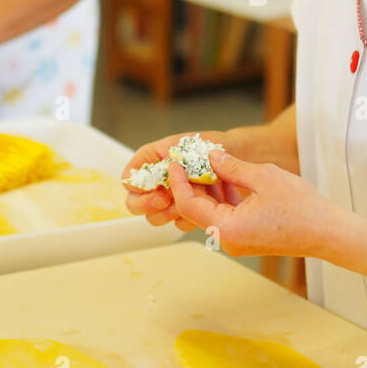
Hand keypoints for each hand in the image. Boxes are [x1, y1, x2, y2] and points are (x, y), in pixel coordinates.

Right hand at [121, 130, 243, 230]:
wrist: (237, 155)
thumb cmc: (210, 144)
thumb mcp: (184, 143)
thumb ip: (165, 154)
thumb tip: (152, 172)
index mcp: (151, 162)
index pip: (129, 179)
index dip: (137, 187)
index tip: (155, 187)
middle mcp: (156, 183)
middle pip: (135, 204)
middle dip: (149, 204)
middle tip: (166, 199)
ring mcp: (169, 199)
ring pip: (156, 218)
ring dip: (171, 211)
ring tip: (190, 199)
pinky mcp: (186, 212)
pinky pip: (180, 224)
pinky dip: (192, 216)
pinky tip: (208, 203)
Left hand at [167, 150, 336, 257]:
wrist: (328, 233)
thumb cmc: (302, 207)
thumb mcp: (264, 177)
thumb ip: (232, 166)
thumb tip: (211, 156)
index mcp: (227, 228)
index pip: (189, 204)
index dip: (179, 182)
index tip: (176, 162)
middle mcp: (227, 240)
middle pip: (197, 209)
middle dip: (193, 183)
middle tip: (190, 158)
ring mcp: (236, 242)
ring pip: (211, 212)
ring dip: (209, 188)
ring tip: (209, 163)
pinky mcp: (246, 239)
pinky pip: (226, 216)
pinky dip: (223, 197)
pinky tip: (227, 177)